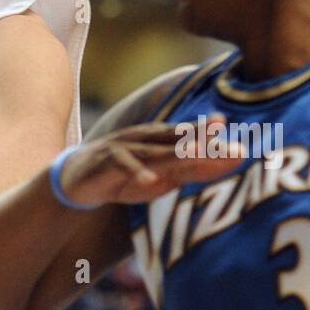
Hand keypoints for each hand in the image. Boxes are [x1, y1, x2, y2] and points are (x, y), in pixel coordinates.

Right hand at [57, 113, 241, 206]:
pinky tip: (149, 180)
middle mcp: (143, 139)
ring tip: (194, 153)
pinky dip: (135, 172)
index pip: (187, 135)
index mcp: (158, 140)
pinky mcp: (105, 163)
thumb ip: (193, 170)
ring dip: (173, 152)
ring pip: (151, 151)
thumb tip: (228, 163)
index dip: (208, 132)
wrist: (77, 179)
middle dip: (198, 137)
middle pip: (174, 139)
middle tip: (221, 133)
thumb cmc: (126, 175)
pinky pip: (122, 167)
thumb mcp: (162, 175)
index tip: (232, 130)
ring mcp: (123, 149)